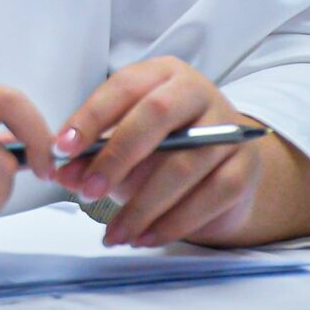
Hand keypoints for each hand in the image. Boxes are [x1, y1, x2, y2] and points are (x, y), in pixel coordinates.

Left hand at [50, 57, 261, 247]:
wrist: (220, 167)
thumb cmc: (161, 145)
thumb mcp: (123, 144)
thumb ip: (93, 154)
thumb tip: (63, 173)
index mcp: (161, 73)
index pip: (123, 87)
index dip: (90, 118)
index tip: (62, 149)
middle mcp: (198, 92)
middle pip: (156, 115)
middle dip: (117, 157)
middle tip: (88, 191)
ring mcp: (228, 129)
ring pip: (184, 164)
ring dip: (143, 205)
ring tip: (114, 232)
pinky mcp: (246, 168)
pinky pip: (211, 197)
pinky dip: (174, 223)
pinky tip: (145, 237)